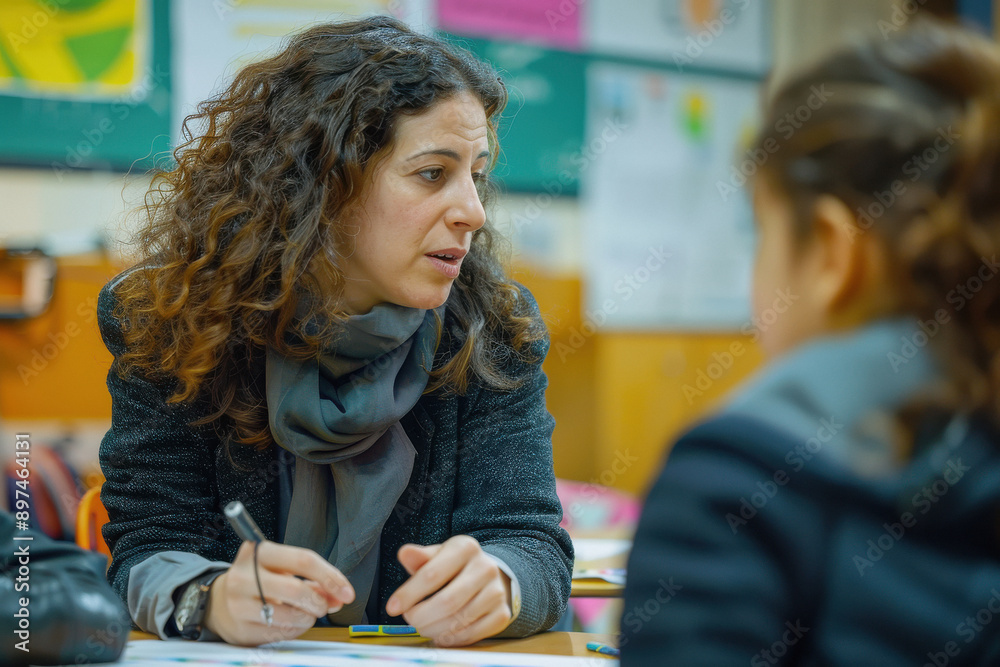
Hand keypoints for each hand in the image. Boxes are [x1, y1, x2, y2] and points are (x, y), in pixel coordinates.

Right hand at [205, 540, 354, 645]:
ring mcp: (239, 604)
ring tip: (304, 613)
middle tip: (324, 606)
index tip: (347, 592)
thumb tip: (339, 596)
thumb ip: (313, 580)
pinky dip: (294, 630)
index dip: (330, 577)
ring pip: (290, 616)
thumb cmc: (259, 580)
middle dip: (319, 602)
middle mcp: (244, 576)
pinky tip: (288, 622)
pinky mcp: (241, 628)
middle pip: (296, 590)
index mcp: (259, 552)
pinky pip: (281, 633)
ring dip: (308, 618)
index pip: (303, 560)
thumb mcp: (282, 570)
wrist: (220, 601)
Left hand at [386, 535, 512, 646]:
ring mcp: (496, 591)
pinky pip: (472, 633)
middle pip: (446, 602)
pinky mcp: (501, 613)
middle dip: (421, 616)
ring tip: (423, 626)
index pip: (431, 574)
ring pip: (459, 620)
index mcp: (465, 548)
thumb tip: (404, 553)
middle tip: (410, 620)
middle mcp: (485, 567)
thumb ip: (420, 558)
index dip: (408, 594)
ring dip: (434, 629)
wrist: (488, 575)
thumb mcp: (437, 555)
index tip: (392, 608)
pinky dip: (452, 639)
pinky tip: (441, 634)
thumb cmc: (455, 566)